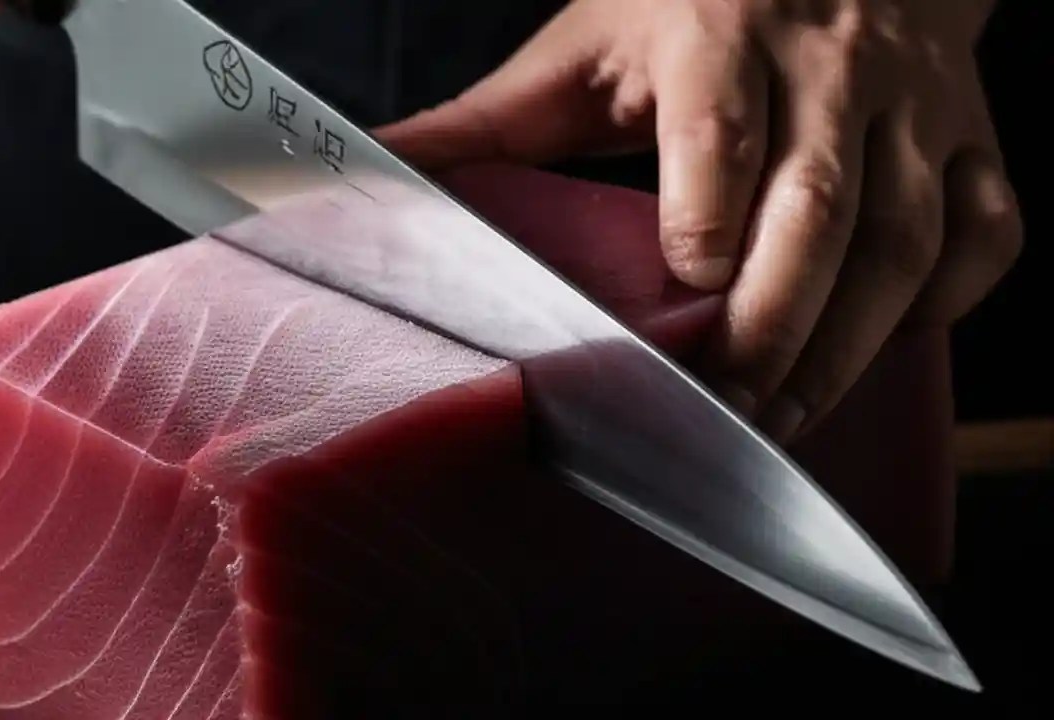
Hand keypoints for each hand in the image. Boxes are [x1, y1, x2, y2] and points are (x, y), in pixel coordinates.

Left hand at [377, 0, 1023, 442]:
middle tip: (729, 411)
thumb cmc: (691, 5)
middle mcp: (830, 67)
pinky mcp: (971, 137)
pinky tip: (888, 344)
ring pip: (910, 237)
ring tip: (790, 413)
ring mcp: (914, 106)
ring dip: (854, 341)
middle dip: (777, 321)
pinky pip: (987, 232)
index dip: (706, 218)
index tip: (682, 291)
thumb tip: (360, 184)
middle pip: (821, 208)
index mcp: (718, 35)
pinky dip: (948, 304)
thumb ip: (481, 125)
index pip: (722, 133)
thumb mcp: (581, 52)